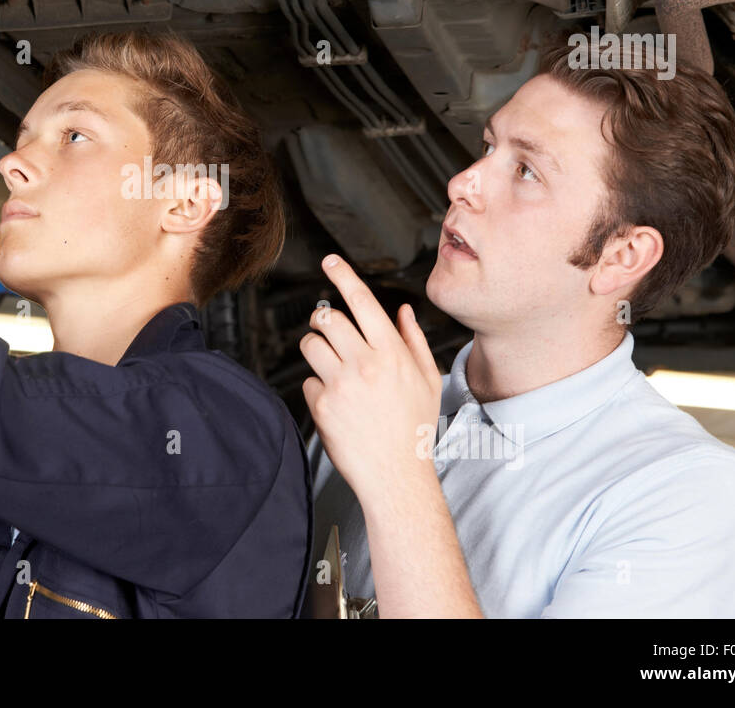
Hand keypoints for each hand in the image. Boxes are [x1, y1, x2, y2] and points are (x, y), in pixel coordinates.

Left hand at [300, 254, 442, 499]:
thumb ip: (412, 341)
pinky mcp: (323, 405)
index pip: (362, 302)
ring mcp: (342, 384)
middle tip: (329, 333)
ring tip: (331, 367)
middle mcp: (365, 363)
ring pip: (310, 345)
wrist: (397, 474)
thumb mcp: (427, 380)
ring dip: (315, 350)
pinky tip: (337, 404)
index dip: (343, 275)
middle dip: (323, 321)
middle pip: (327, 318)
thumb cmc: (414, 428)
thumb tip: (402, 311)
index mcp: (391, 353)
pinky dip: (318, 388)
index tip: (329, 261)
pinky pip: (308, 381)